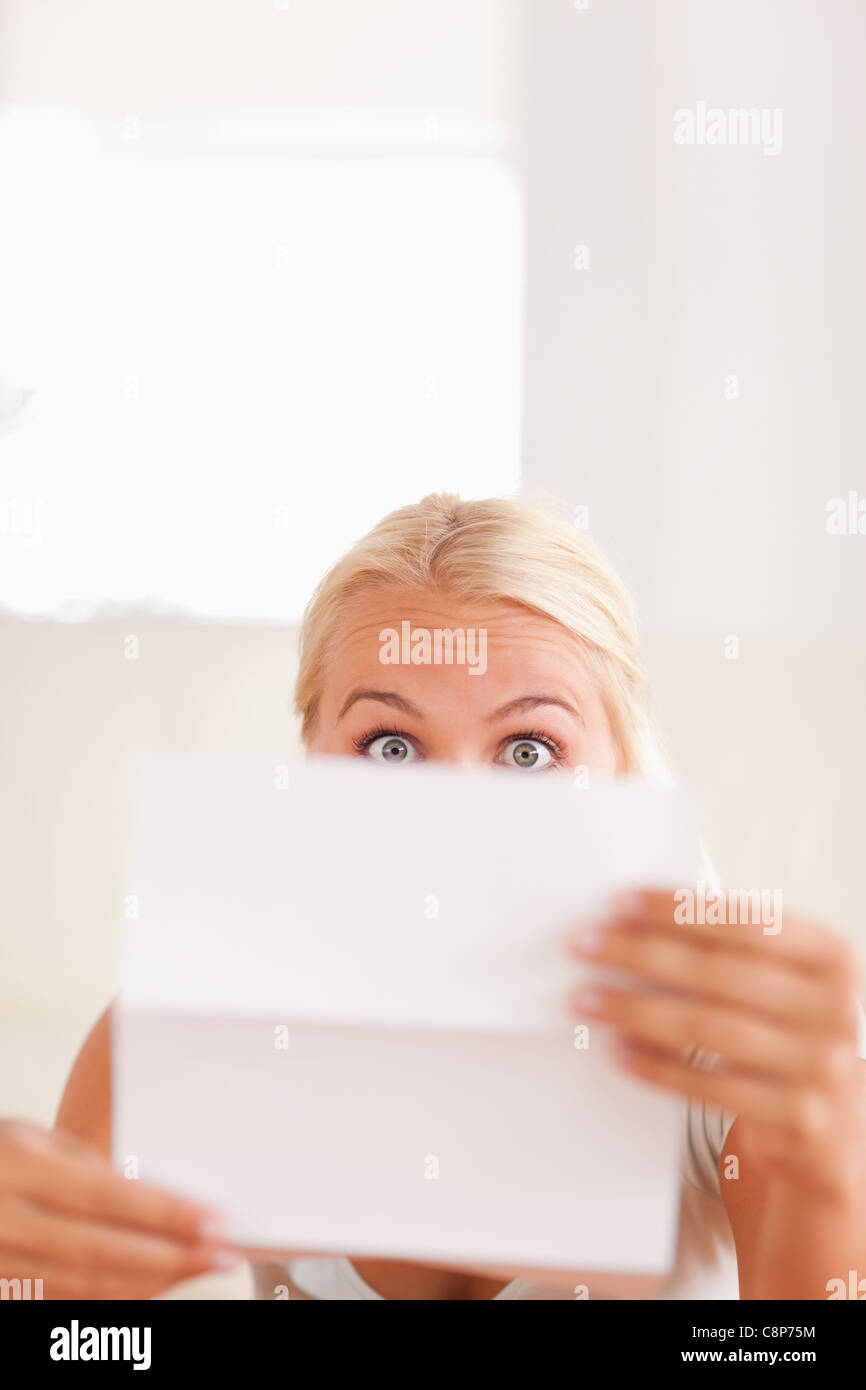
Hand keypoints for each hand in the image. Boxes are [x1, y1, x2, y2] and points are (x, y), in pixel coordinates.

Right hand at [0, 1120, 238, 1297]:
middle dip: (170, 1255)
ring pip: (86, 1285)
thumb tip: (152, 1195)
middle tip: (223, 1253)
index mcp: (21, 1169)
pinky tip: (153, 1286)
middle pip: (101, 1249)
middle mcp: (8, 1221)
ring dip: (150, 1282)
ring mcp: (2, 1262)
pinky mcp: (5, 1288)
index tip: (214, 1220)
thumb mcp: (32, 1136)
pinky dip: (115, 1297)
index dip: (164, 1212)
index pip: (106, 1196)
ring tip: (198, 1268)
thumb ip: (84, 1165)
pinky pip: (66, 1300)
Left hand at [567, 889, 865, 1199]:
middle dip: (639, 953)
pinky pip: (709, 1087)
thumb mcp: (782, 985)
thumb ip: (730, 951)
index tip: (616, 904)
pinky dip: (655, 1067)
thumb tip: (631, 923)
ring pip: (708, 1028)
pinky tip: (616, 1050)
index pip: (745, 921)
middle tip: (582, 945)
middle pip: (718, 972)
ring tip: (584, 998)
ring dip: (634, 1010)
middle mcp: (835, 1008)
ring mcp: (821, 1066)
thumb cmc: (787, 1034)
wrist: (838, 1128)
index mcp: (831, 957)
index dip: (677, 910)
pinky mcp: (798, 1118)